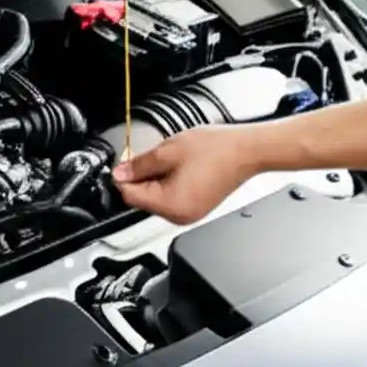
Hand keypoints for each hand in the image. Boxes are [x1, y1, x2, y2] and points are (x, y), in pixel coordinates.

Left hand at [111, 126, 260, 224]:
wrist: (247, 150)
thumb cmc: (217, 150)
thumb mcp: (168, 151)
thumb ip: (139, 164)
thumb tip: (120, 173)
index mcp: (172, 206)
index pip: (130, 196)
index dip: (122, 177)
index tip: (122, 163)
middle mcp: (180, 216)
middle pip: (142, 199)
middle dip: (140, 177)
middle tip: (150, 156)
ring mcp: (189, 214)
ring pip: (155, 197)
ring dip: (154, 178)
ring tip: (171, 160)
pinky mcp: (195, 207)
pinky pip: (170, 197)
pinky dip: (168, 182)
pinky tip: (179, 167)